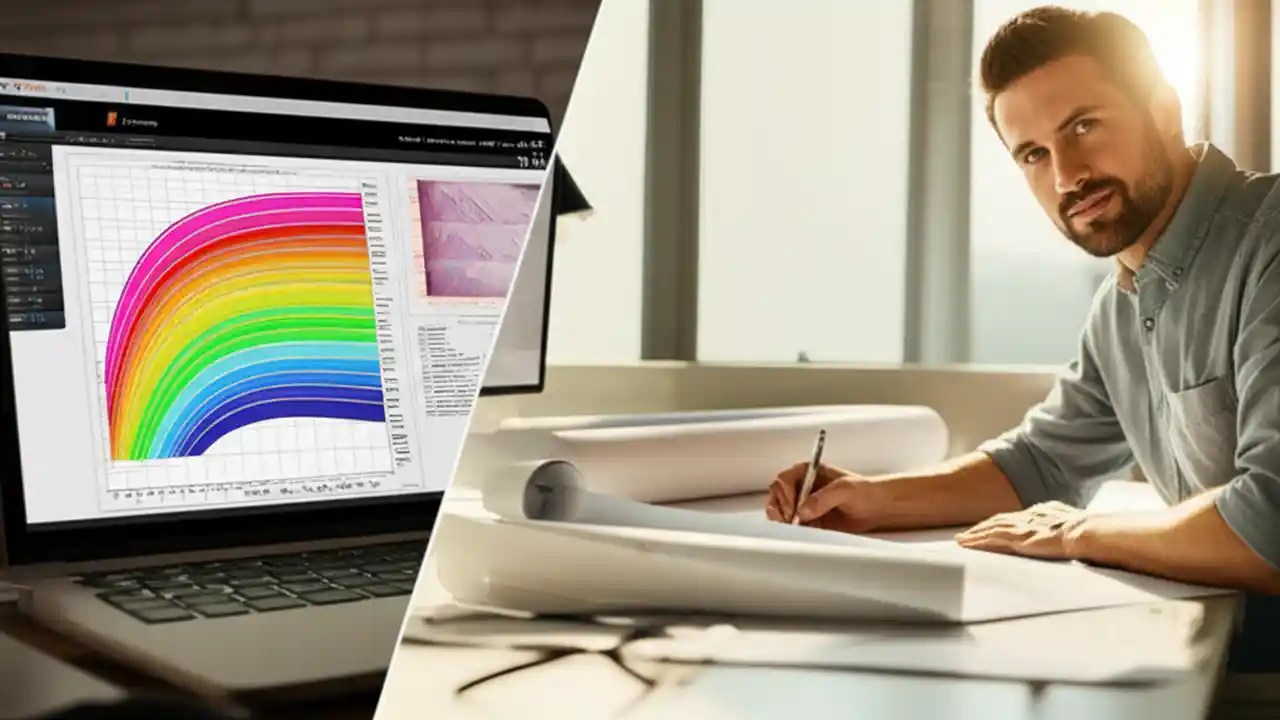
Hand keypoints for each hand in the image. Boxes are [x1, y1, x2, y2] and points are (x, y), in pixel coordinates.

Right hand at [765, 461, 883, 532]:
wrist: (878, 508)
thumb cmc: (865, 491)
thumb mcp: (846, 489)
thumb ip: (823, 498)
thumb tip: (803, 510)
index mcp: (807, 471)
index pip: (783, 480)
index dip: (785, 495)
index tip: (794, 509)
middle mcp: (801, 486)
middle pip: (776, 495)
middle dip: (779, 509)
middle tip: (789, 521)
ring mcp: (803, 503)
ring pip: (779, 510)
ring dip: (781, 520)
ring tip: (793, 527)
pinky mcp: (807, 520)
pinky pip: (790, 525)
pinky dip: (789, 530)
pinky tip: (798, 532)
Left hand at [954, 501, 1088, 558]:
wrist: (1087, 531)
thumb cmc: (1088, 532)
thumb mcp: (1074, 524)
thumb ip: (1064, 526)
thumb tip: (1065, 533)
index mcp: (1042, 512)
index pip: (1015, 517)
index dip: (1000, 522)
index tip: (989, 526)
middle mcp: (1028, 516)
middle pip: (998, 520)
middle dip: (981, 526)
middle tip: (966, 533)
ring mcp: (1021, 527)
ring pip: (991, 528)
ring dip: (974, 534)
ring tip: (960, 539)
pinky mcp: (1017, 538)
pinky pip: (991, 538)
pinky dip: (977, 540)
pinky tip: (966, 544)